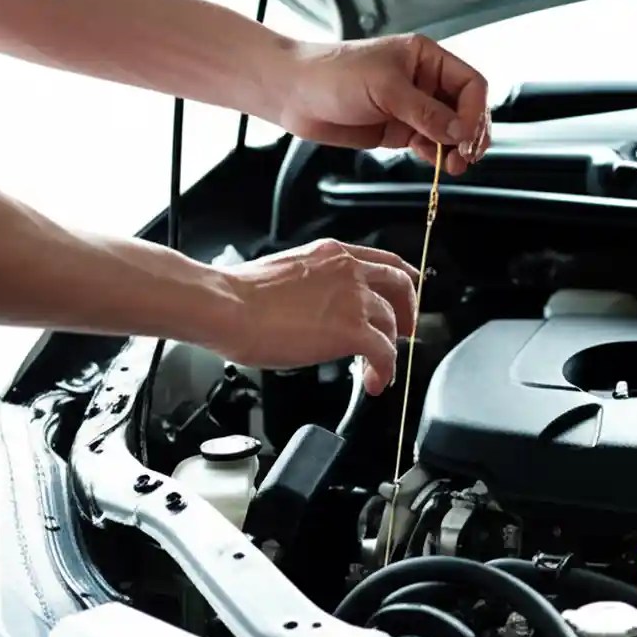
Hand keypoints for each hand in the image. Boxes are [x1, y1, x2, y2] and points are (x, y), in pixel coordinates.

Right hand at [210, 239, 418, 395]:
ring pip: (392, 325)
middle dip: (407, 313)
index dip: (404, 279)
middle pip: (401, 287)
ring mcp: (354, 299)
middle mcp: (349, 271)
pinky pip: (385, 354)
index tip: (408, 292)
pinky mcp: (352, 331)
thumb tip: (317, 306)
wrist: (228, 306)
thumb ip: (314, 284)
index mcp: (332, 254)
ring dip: (388, 351)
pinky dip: (385, 371)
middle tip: (403, 333)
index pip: (384, 261)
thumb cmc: (241, 296)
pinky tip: (374, 382)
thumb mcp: (288, 273)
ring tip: (375, 369)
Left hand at [278, 34, 491, 174]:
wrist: (294, 94)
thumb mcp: (386, 89)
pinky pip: (429, 144)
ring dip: (455, 149)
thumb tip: (459, 132)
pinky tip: (436, 162)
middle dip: (469, 133)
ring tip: (453, 165)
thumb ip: (425, 112)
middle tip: (465, 155)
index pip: (470, 84)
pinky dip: (437, 155)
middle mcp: (423, 81)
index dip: (474, 111)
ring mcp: (411, 108)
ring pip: (449, 130)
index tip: (465, 135)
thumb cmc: (332, 74)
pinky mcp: (398, 129)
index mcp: (426, 58)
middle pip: (465, 109)